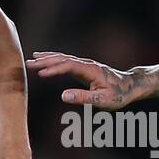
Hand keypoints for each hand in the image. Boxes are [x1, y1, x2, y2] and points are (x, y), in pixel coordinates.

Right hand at [27, 52, 141, 108]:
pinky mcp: (83, 67)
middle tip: (28, 64)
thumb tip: (63, 96)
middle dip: (46, 61)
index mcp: (91, 70)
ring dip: (47, 59)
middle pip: (63, 59)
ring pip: (63, 58)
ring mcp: (85, 64)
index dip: (54, 69)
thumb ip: (84, 98)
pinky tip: (43, 58)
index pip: (69, 66)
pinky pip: (65, 60)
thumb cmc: (118, 95)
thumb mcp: (103, 100)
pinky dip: (53, 59)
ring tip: (31, 60)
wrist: (130, 86)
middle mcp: (87, 64)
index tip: (41, 74)